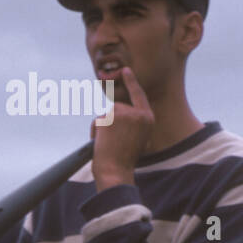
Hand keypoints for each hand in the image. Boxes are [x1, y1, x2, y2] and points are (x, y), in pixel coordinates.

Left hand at [91, 67, 152, 190]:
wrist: (114, 172)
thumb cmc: (124, 161)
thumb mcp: (137, 139)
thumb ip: (133, 123)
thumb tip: (120, 111)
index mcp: (148, 119)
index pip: (139, 95)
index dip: (131, 82)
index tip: (125, 70)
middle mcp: (138, 113)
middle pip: (118, 108)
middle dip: (110, 122)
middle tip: (112, 143)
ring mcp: (123, 114)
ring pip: (106, 115)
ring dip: (102, 128)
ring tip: (107, 145)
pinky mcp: (109, 117)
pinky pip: (97, 121)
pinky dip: (94, 132)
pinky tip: (100, 143)